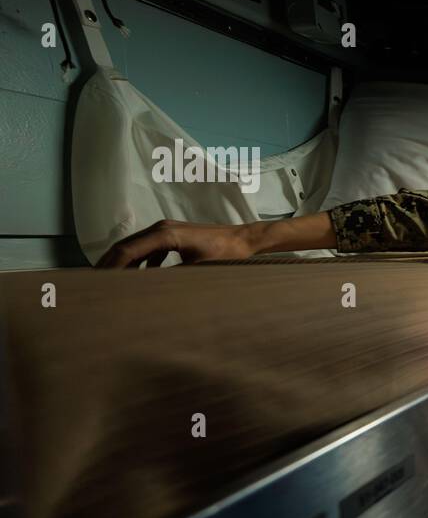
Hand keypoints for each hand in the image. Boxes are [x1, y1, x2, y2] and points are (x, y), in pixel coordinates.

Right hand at [96, 219, 256, 268]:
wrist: (243, 240)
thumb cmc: (225, 254)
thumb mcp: (197, 269)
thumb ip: (170, 276)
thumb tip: (147, 289)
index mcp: (164, 234)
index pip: (128, 250)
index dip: (111, 266)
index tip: (99, 281)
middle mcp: (161, 228)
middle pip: (126, 246)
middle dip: (109, 264)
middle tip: (95, 282)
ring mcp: (166, 231)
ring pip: (135, 247)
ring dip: (124, 264)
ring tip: (112, 282)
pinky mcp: (173, 237)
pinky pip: (149, 249)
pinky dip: (140, 262)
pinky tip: (140, 278)